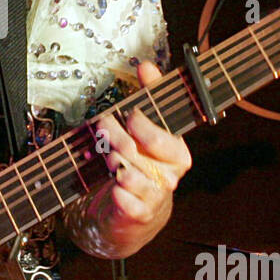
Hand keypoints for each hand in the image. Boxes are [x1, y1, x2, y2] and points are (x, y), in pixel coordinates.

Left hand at [86, 61, 192, 253]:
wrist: (136, 210)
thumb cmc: (141, 162)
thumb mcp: (147, 128)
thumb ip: (150, 95)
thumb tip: (147, 65)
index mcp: (177, 153)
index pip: (158, 137)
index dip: (138, 124)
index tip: (125, 114)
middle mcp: (170, 176)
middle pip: (136, 152)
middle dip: (114, 137)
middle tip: (101, 129)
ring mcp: (156, 196)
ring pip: (128, 175)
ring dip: (111, 162)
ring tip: (105, 156)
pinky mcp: (139, 214)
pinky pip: (124, 200)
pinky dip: (115, 192)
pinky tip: (111, 187)